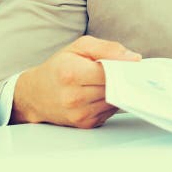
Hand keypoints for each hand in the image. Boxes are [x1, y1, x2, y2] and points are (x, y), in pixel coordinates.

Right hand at [11, 35, 141, 128]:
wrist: (36, 94)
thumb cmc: (59, 67)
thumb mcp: (80, 47)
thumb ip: (107, 48)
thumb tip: (133, 58)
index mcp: (71, 74)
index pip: (110, 71)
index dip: (125, 66)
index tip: (135, 62)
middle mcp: (73, 97)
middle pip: (114, 86)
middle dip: (123, 77)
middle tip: (127, 69)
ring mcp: (79, 114)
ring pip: (115, 99)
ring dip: (119, 90)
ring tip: (113, 80)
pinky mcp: (86, 124)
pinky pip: (110, 110)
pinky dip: (112, 101)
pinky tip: (104, 92)